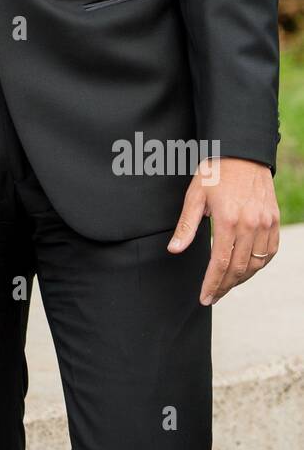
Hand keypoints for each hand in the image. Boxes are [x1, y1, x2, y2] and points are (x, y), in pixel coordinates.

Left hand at [167, 156, 279, 304]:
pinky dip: (259, 264)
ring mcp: (265, 222)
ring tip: (227, 284)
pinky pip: (270, 251)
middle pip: (239, 267)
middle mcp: (250, 223)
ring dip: (241, 278)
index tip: (205, 297)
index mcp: (227, 219)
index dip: (212, 283)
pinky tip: (246, 269)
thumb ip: (186, 226)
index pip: (220, 262)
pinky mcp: (274, 220)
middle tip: (213, 296)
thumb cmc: (215, 172)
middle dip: (225, 286)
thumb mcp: (194, 195)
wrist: (242, 152)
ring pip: (256, 263)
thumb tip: (174, 250)